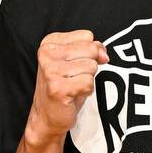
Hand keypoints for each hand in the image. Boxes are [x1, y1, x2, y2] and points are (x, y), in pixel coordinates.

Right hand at [25, 30, 107, 144]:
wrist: (47, 116)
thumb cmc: (63, 87)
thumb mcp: (76, 61)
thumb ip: (92, 49)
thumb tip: (104, 56)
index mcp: (49, 43)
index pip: (87, 36)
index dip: (90, 52)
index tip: (76, 64)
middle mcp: (47, 53)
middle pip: (91, 49)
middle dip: (89, 66)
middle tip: (74, 78)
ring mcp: (51, 71)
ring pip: (91, 66)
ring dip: (87, 80)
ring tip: (73, 86)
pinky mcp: (58, 88)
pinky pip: (89, 82)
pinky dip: (86, 91)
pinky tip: (73, 95)